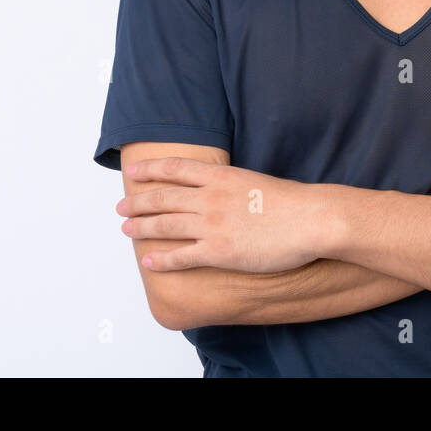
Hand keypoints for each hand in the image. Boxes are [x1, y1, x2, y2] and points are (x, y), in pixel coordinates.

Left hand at [116, 157, 328, 272]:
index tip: (134, 172)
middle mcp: (210, 198)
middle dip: (138, 201)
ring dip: (141, 227)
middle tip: (121, 206)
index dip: (151, 170)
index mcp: (221, 177)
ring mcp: (212, 225)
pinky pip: (181, 256)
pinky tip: (149, 261)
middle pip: (163, 197)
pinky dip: (161, 259)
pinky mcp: (219, 251)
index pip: (175, 169)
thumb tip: (220, 191)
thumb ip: (232, 186)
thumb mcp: (255, 181)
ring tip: (125, 229)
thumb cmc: (292, 202)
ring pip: (165, 225)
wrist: (310, 219)